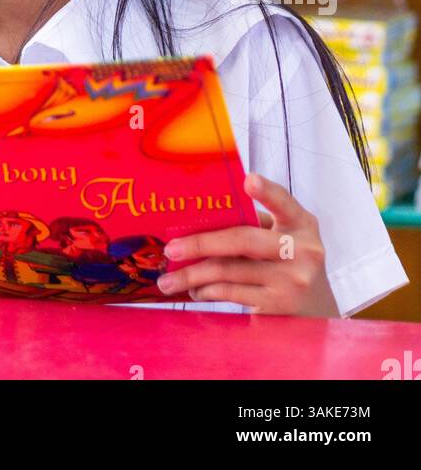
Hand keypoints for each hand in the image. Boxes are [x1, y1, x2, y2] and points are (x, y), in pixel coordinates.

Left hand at [155, 172, 340, 316]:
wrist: (317, 308)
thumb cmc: (289, 261)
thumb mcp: (284, 237)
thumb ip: (257, 225)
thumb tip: (199, 220)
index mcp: (302, 223)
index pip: (284, 202)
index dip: (266, 191)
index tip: (248, 180)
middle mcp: (302, 251)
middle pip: (243, 241)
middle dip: (200, 243)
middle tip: (170, 250)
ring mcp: (291, 281)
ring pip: (230, 272)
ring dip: (193, 275)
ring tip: (168, 280)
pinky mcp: (279, 306)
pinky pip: (232, 293)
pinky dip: (208, 291)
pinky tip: (195, 290)